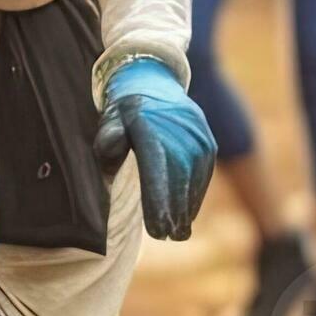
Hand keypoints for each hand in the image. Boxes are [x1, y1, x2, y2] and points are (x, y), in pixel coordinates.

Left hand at [93, 56, 215, 240]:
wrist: (153, 79)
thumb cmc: (124, 109)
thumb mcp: (109, 119)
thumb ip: (109, 139)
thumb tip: (109, 157)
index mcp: (149, 126)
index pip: (156, 168)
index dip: (158, 200)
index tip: (158, 228)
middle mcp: (178, 129)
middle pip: (178, 177)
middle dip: (175, 210)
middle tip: (169, 236)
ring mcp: (197, 132)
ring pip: (195, 176)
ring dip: (188, 205)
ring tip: (179, 230)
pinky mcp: (207, 137)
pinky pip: (204, 169)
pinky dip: (197, 191)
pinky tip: (189, 210)